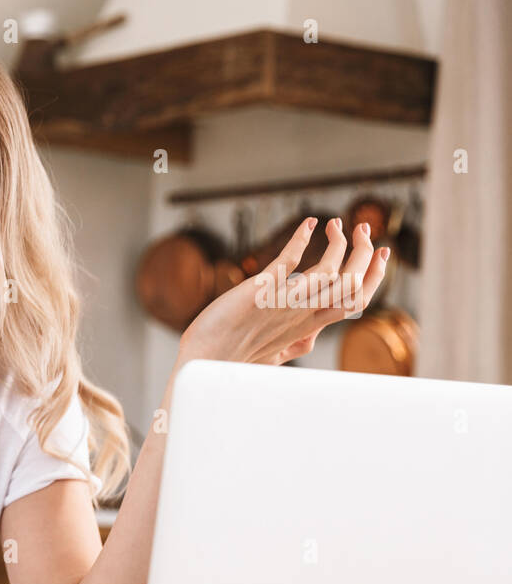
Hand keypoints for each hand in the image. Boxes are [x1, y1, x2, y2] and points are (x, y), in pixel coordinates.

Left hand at [178, 217, 390, 367]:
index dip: (374, 276)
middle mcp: (301, 315)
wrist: (204, 360)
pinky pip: (289, 261)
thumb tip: (312, 338)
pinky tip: (309, 224)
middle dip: (365, 254)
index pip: (355, 301)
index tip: (381, 253)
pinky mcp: (261, 291)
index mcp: (308, 327)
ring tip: (335, 223)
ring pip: (330, 272)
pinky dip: (301, 239)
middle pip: (352, 285)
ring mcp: (283, 303)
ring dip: (339, 242)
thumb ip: (297, 342)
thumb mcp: (274, 353)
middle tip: (364, 229)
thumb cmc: (233, 357)